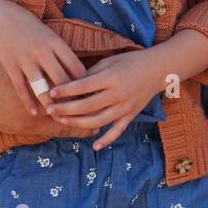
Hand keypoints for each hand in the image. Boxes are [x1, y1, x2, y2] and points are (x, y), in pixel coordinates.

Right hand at [0, 0, 87, 116]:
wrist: (2, 19)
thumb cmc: (34, 31)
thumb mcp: (52, 38)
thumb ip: (65, 55)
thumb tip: (85, 76)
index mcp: (57, 44)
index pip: (76, 68)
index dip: (85, 85)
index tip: (90, 97)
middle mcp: (43, 52)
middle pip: (61, 80)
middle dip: (70, 98)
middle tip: (77, 112)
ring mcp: (26, 59)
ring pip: (41, 87)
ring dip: (50, 103)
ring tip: (57, 115)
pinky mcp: (11, 66)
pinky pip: (21, 88)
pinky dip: (27, 102)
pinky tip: (34, 113)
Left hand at [45, 48, 163, 150]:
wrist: (158, 69)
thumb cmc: (130, 62)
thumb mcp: (109, 62)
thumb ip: (90, 74)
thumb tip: (69, 85)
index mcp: (111, 78)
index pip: (83, 86)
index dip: (65, 90)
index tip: (51, 93)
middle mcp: (118, 94)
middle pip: (87, 106)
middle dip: (65, 109)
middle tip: (49, 110)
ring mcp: (125, 107)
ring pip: (98, 120)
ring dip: (78, 123)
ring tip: (62, 120)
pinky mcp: (131, 115)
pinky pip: (118, 131)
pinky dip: (106, 140)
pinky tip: (94, 146)